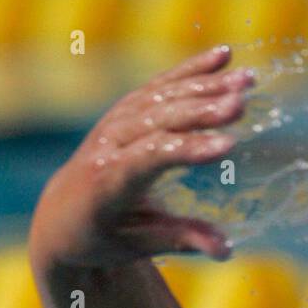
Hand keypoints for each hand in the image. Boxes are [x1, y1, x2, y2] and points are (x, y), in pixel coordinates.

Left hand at [29, 46, 251, 272]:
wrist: (59, 214)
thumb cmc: (101, 238)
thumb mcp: (134, 246)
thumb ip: (179, 241)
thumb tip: (226, 250)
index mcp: (105, 183)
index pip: (150, 158)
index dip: (188, 150)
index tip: (228, 148)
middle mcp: (107, 145)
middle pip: (158, 121)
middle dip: (201, 112)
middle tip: (242, 105)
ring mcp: (115, 122)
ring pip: (162, 97)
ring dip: (205, 86)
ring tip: (248, 81)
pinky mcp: (126, 109)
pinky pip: (161, 84)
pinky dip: (192, 70)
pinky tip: (225, 56)